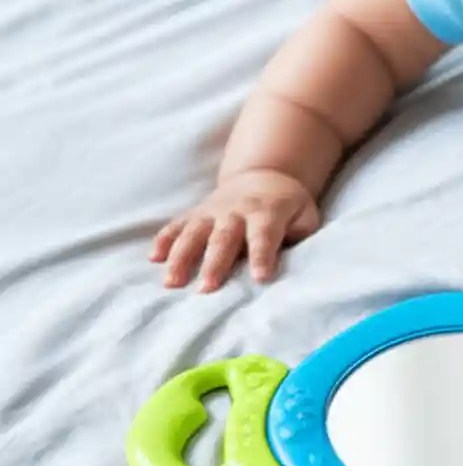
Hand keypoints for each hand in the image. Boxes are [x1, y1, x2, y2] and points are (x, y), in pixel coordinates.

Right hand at [151, 169, 320, 291]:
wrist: (263, 176)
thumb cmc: (288, 206)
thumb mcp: (305, 215)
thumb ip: (300, 233)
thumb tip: (289, 253)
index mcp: (266, 212)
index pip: (264, 235)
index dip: (262, 256)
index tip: (260, 278)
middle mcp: (236, 211)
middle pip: (223, 237)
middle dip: (214, 263)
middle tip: (206, 289)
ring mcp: (212, 211)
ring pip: (194, 233)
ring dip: (182, 257)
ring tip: (172, 282)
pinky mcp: (195, 213)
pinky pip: (176, 225)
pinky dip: (164, 240)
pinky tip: (154, 258)